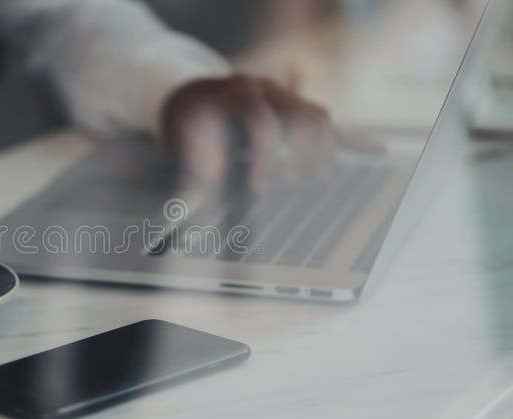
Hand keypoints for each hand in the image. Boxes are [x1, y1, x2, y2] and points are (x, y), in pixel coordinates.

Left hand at [161, 74, 382, 190]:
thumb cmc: (188, 121)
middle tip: (289, 184)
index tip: (259, 186)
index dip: (264, 156)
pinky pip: (327, 124)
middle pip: (302, 116)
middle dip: (301, 155)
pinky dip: (353, 139)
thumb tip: (206, 185)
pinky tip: (379, 151)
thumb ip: (194, 160)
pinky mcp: (295, 111)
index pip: (262, 121)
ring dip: (323, 150)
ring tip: (317, 178)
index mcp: (237, 92)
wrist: (194, 97)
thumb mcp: (182, 136)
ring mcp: (285, 97)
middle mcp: (266, 89)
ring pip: (319, 117)